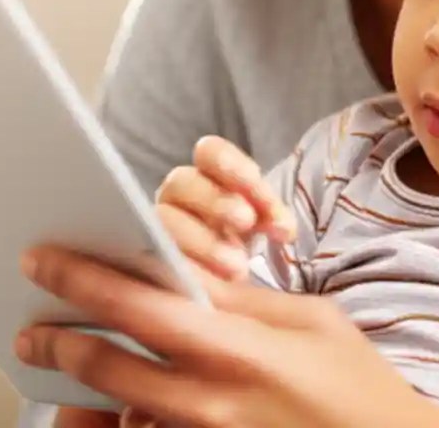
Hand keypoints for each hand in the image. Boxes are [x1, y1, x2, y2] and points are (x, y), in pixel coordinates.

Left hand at [14, 245, 438, 427]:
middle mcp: (209, 401)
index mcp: (236, 349)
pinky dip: (117, 424)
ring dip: (79, 390)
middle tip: (31, 329)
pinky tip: (105, 411)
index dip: (79, 279)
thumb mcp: (308, 321)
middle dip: (57, 342)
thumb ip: (240, 300)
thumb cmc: (357, 384)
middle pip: (104, 366)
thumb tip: (185, 276)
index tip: (43, 261)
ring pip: (114, 412)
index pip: (135, 305)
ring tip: (58, 367)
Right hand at [156, 135, 296, 280]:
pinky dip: (187, 270)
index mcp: (208, 173)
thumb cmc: (248, 236)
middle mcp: (179, 193)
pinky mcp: (154, 259)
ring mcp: (161, 224)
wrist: (231, 272)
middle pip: (182, 181)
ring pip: (165, 221)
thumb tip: (284, 230)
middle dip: (216, 201)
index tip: (255, 183)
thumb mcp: (266, 222)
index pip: (209, 152)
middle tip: (246, 221)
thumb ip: (274, 218)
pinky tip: (208, 287)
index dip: (230, 164)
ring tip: (238, 268)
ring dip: (203, 242)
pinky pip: (158, 259)